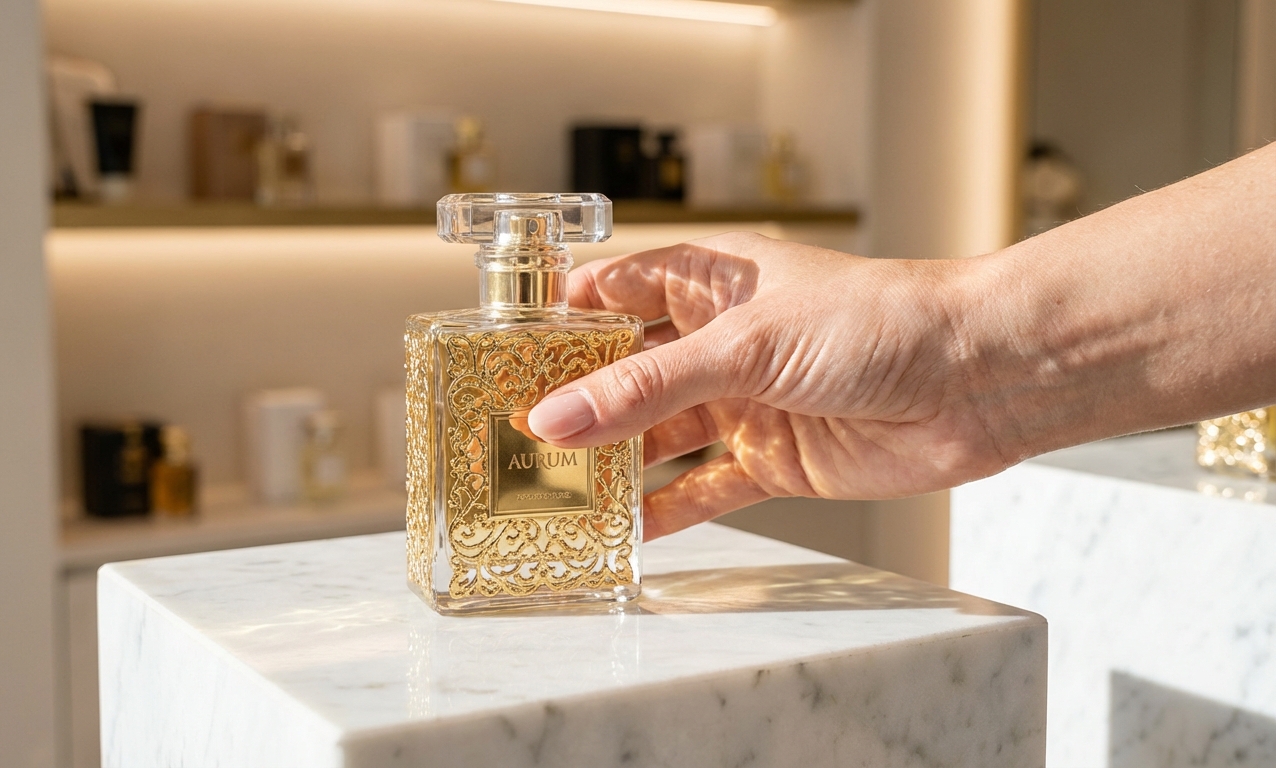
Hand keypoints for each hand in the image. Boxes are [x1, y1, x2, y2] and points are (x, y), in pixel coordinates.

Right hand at [526, 232, 1007, 539]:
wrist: (975, 380)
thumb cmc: (876, 322)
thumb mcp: (745, 344)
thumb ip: (648, 386)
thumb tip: (555, 418)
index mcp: (711, 282)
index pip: (614, 291)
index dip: (559, 319)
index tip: (500, 354)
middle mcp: (722, 341)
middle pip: (628, 371)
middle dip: (575, 401)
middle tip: (511, 436)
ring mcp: (745, 402)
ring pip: (658, 434)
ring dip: (612, 461)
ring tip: (551, 490)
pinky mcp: (773, 458)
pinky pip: (704, 488)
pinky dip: (665, 510)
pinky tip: (622, 531)